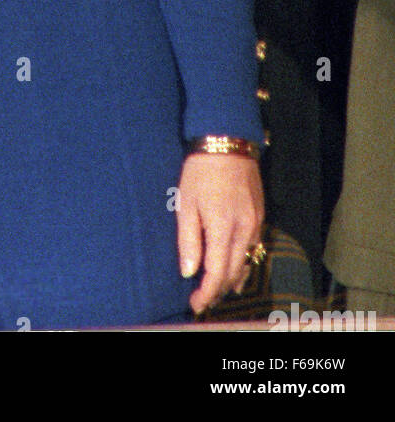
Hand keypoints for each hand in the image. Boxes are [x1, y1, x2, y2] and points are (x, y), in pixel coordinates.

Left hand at [176, 152, 264, 314]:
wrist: (228, 143)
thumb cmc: (200, 171)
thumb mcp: (186, 203)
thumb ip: (188, 240)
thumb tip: (188, 272)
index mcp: (223, 228)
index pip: (218, 274)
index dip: (207, 294)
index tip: (195, 304)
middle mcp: (245, 231)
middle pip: (234, 273)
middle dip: (218, 291)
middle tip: (201, 300)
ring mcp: (256, 224)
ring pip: (246, 263)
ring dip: (231, 279)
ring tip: (214, 289)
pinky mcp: (260, 217)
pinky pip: (253, 249)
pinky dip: (242, 263)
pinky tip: (233, 268)